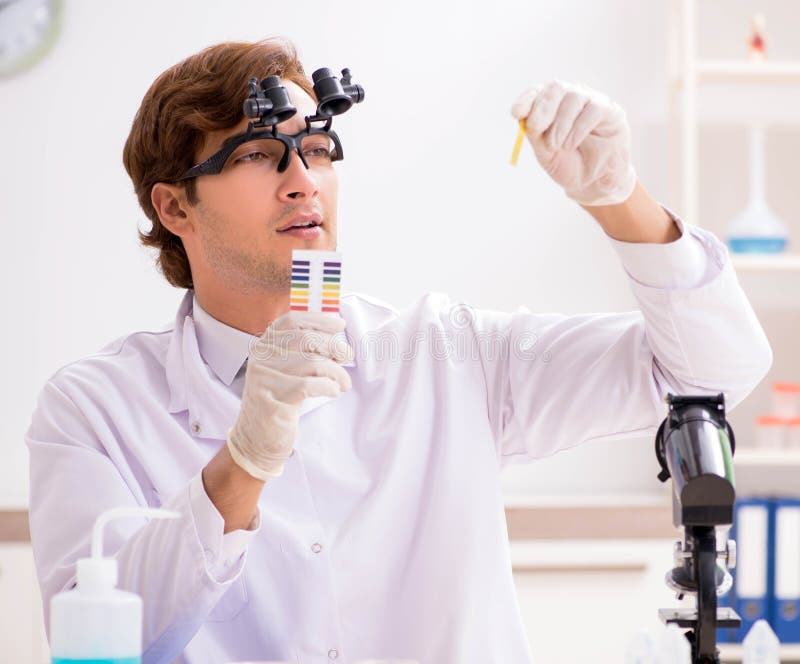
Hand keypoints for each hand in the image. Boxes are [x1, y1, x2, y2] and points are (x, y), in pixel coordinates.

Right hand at [226, 310, 353, 480]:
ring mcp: (263, 377)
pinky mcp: (270, 398)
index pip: (292, 321)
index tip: (340, 324)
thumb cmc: (281, 401)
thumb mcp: (290, 371)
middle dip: (334, 347)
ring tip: (343, 382)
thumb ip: (305, 352)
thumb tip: (338, 340)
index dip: (318, 320)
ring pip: (311, 363)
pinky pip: (308, 385)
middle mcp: (261, 357)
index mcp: (265, 345)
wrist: (258, 439)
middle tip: (347, 357)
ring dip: (336, 372)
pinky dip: (328, 387)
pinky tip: (333, 391)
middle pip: (306, 340)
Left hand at [511, 80, 636, 205]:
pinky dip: (578, 128)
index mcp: (551, 106)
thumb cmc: (569, 165)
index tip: (516, 113)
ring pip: (573, 97)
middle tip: (535, 129)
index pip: (537, 92)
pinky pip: (593, 109)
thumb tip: (524, 117)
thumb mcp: (546, 153)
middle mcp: (570, 98)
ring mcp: (591, 102)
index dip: (526, 100)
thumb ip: (536, 135)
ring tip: (558, 146)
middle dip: (542, 109)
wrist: (594, 182)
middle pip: (555, 88)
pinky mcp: (610, 110)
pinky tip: (571, 144)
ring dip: (560, 124)